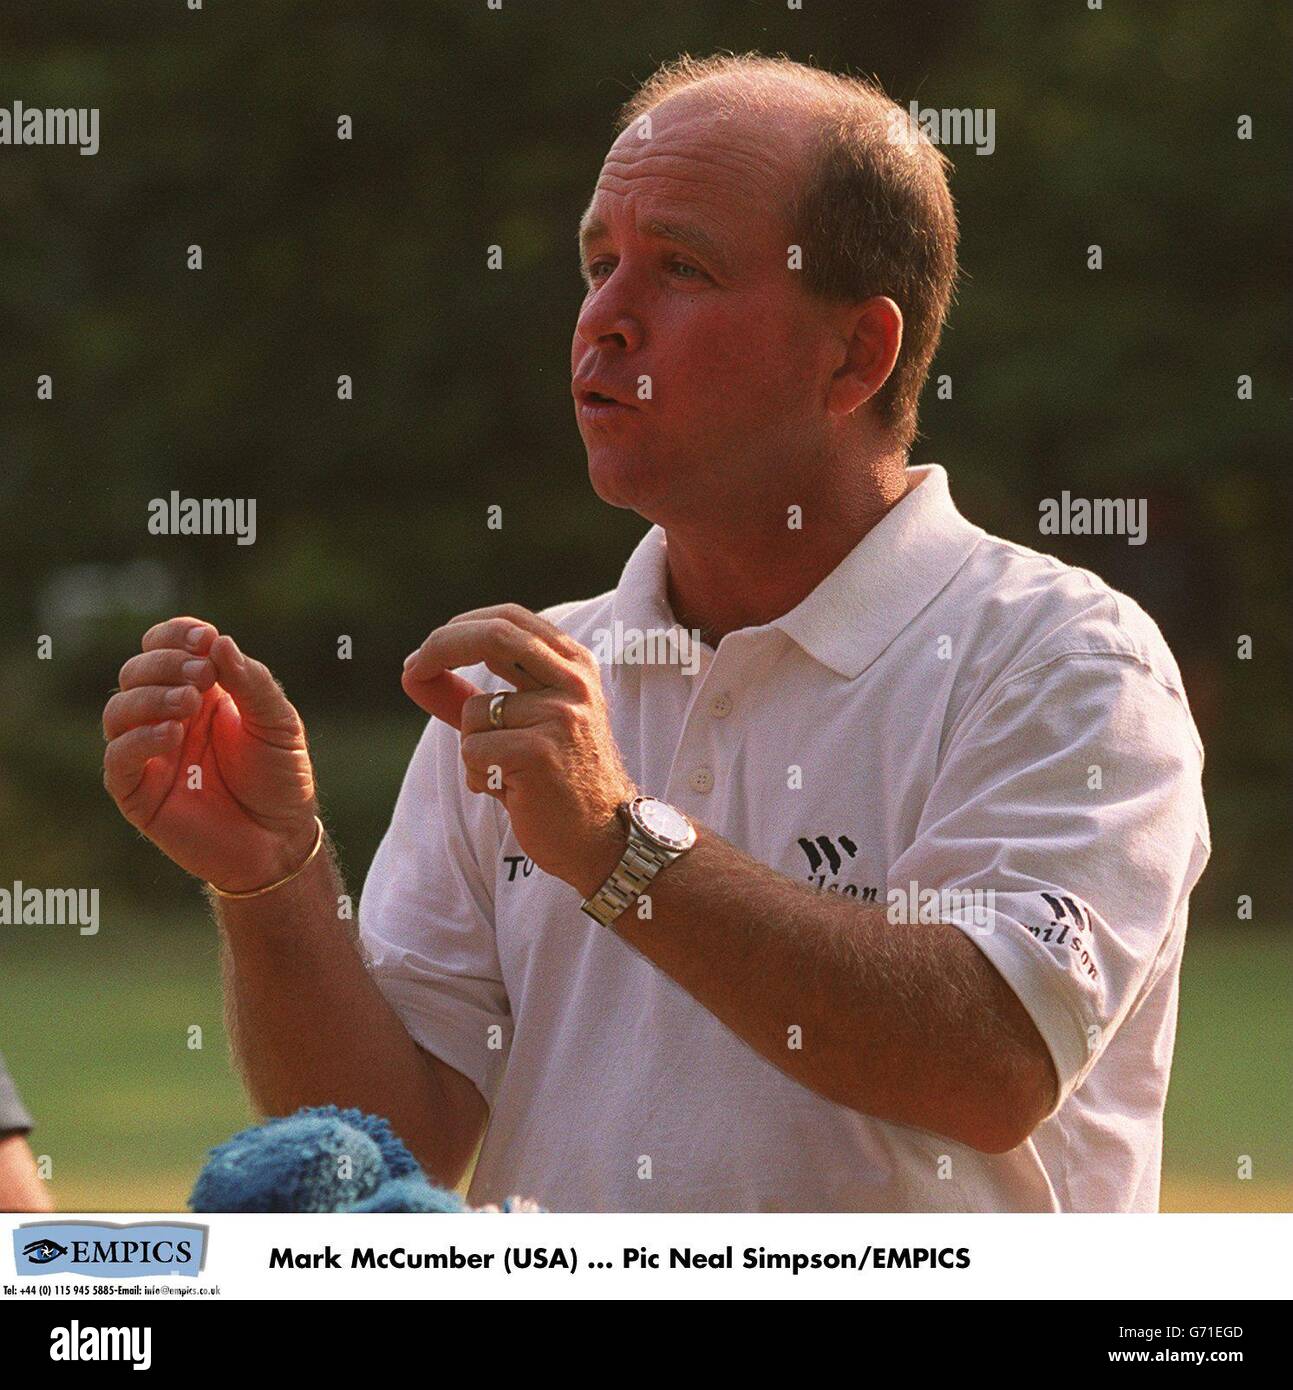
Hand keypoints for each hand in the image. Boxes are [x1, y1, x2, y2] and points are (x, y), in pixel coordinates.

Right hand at [102, 617, 317, 892]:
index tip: (204, 638)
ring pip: (118, 710)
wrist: (280, 839)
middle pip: (136, 671)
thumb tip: (218, 641)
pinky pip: (117, 759)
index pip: (166, 647)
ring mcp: (149, 753)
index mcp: (200, 690)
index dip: (176, 635)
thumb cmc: (280, 777)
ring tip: (189, 702)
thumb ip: (251, 682)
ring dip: (150, 697)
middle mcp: (167, 715)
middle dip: (166, 664)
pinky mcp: (137, 792)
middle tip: (203, 675)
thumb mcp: (278, 722)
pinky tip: (173, 735)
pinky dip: (138, 740)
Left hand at [401, 604, 634, 894]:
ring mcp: (560, 714)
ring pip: (473, 712)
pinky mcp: (540, 751)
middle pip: (492, 636)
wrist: (603, 838)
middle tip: (410, 672)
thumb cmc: (558, 781)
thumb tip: (414, 672)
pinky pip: (473, 751)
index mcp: (576, 665)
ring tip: (508, 774)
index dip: (459, 628)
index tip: (427, 652)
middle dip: (440, 648)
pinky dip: (479, 777)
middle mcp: (574, 682)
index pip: (509, 619)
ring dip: (472, 749)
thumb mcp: (525, 726)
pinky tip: (513, 793)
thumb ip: (476, 697)